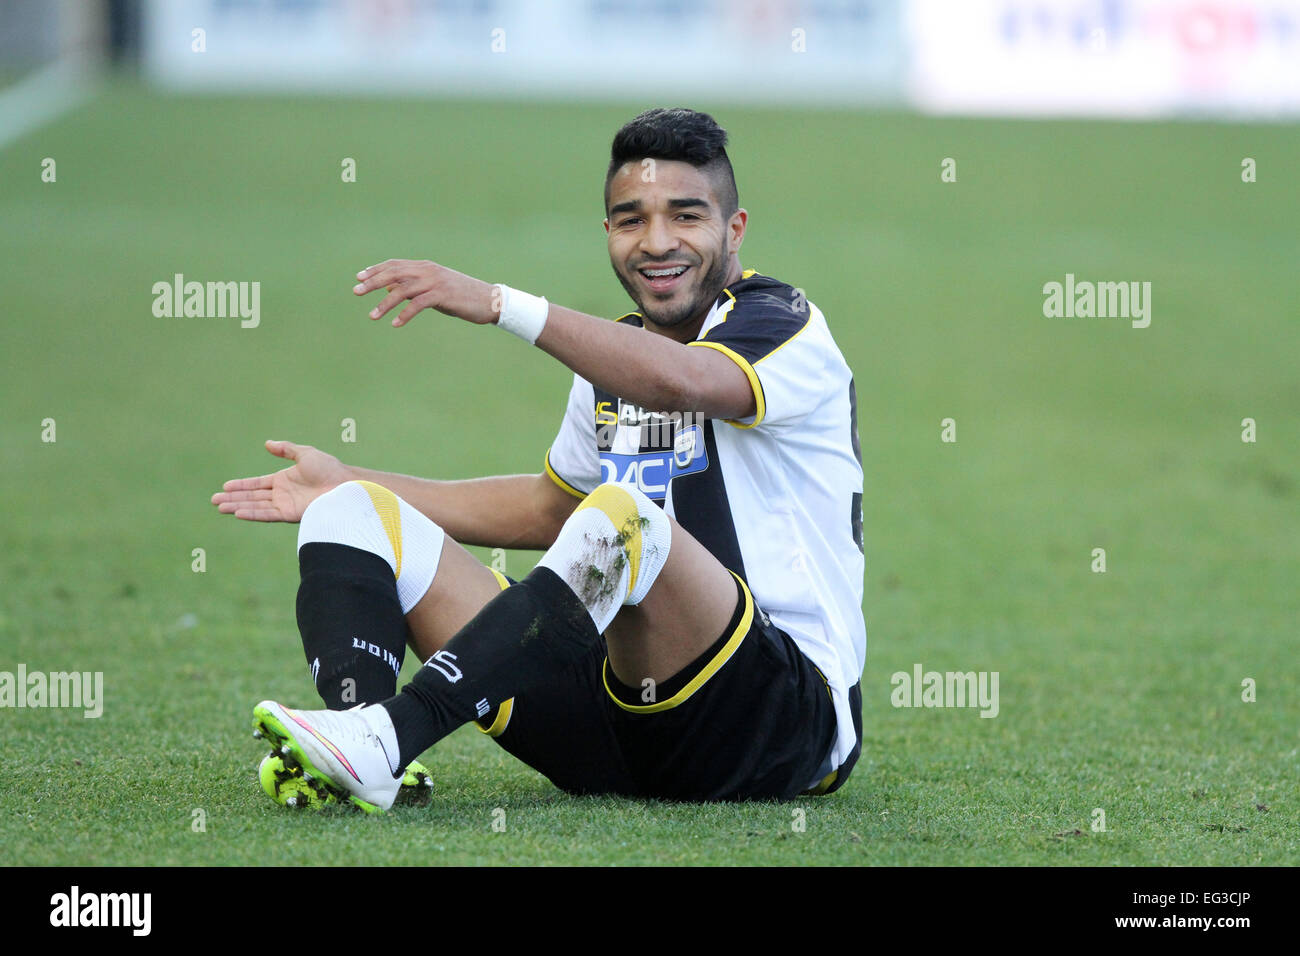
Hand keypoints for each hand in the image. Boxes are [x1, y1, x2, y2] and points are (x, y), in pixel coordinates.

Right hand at [211, 440, 349, 522]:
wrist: (344, 485)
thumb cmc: (329, 469)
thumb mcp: (305, 454)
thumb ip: (286, 449)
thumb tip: (267, 443)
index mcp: (284, 480)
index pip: (257, 484)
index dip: (241, 486)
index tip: (224, 486)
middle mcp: (282, 494)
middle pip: (252, 497)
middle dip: (233, 498)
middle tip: (214, 500)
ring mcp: (285, 505)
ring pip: (256, 506)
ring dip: (238, 506)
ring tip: (220, 507)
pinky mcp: (290, 514)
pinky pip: (267, 514)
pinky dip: (252, 513)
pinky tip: (238, 512)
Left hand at [353, 259, 499, 327]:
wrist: (489, 300)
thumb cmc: (461, 297)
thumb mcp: (435, 290)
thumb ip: (414, 288)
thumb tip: (390, 290)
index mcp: (425, 267)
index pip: (395, 264)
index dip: (375, 270)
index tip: (359, 277)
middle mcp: (428, 270)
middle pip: (394, 273)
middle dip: (373, 282)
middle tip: (356, 291)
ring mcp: (435, 282)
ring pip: (403, 289)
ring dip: (385, 303)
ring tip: (372, 316)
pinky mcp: (443, 295)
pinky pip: (418, 304)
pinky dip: (404, 314)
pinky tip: (394, 323)